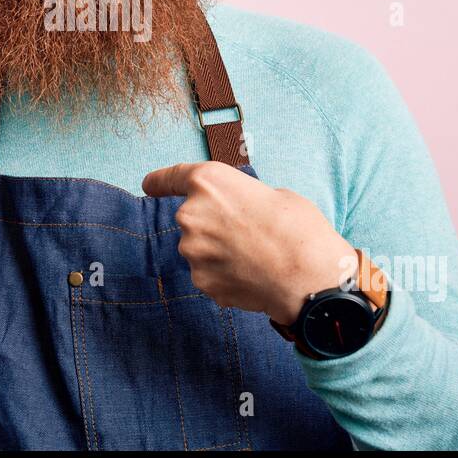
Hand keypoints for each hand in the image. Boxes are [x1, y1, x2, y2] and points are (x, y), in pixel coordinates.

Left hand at [142, 161, 357, 325]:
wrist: (308, 277)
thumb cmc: (298, 228)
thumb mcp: (272, 194)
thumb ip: (241, 198)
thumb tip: (235, 212)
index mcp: (208, 182)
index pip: (170, 177)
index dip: (159, 181)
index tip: (149, 185)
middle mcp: (191, 214)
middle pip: (192, 218)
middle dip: (213, 225)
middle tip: (248, 232)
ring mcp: (192, 251)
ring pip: (200, 249)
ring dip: (219, 251)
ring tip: (254, 256)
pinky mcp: (201, 281)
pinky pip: (209, 273)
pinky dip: (225, 274)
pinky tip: (251, 275)